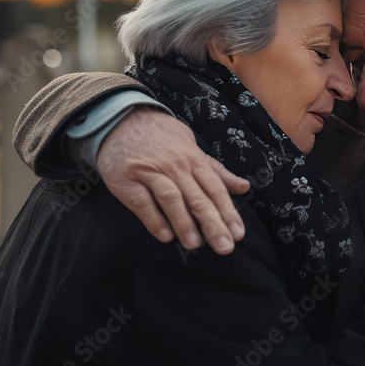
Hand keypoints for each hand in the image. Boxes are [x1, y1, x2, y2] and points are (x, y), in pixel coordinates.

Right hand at [97, 106, 251, 253]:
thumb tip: (243, 187)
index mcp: (193, 159)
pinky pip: (142, 201)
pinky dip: (154, 219)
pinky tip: (165, 235)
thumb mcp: (192, 147)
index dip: (227, 212)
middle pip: (197, 197)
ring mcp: (150, 171)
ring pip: (171, 198)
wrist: (120, 118)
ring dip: (184, 223)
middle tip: (224, 247)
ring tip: (195, 244)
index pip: (215, 189)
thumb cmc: (161, 137)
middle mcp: (175, 165)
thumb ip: (216, 171)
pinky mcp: (126, 179)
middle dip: (213, 224)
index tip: (238, 234)